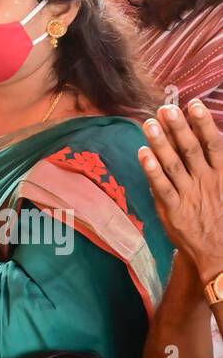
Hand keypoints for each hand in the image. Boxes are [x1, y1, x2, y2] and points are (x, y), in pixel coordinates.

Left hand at [138, 100, 222, 279]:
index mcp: (222, 174)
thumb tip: (210, 143)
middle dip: (178, 127)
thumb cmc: (220, 217)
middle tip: (166, 108)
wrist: (218, 252)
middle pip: (191, 149)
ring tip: (149, 124)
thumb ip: (217, 167)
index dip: (203, 123)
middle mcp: (207, 181)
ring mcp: (190, 195)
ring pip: (173, 164)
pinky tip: (143, 153)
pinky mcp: (174, 210)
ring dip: (161, 143)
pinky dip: (152, 170)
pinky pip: (161, 187)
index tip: (192, 104)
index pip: (212, 143)